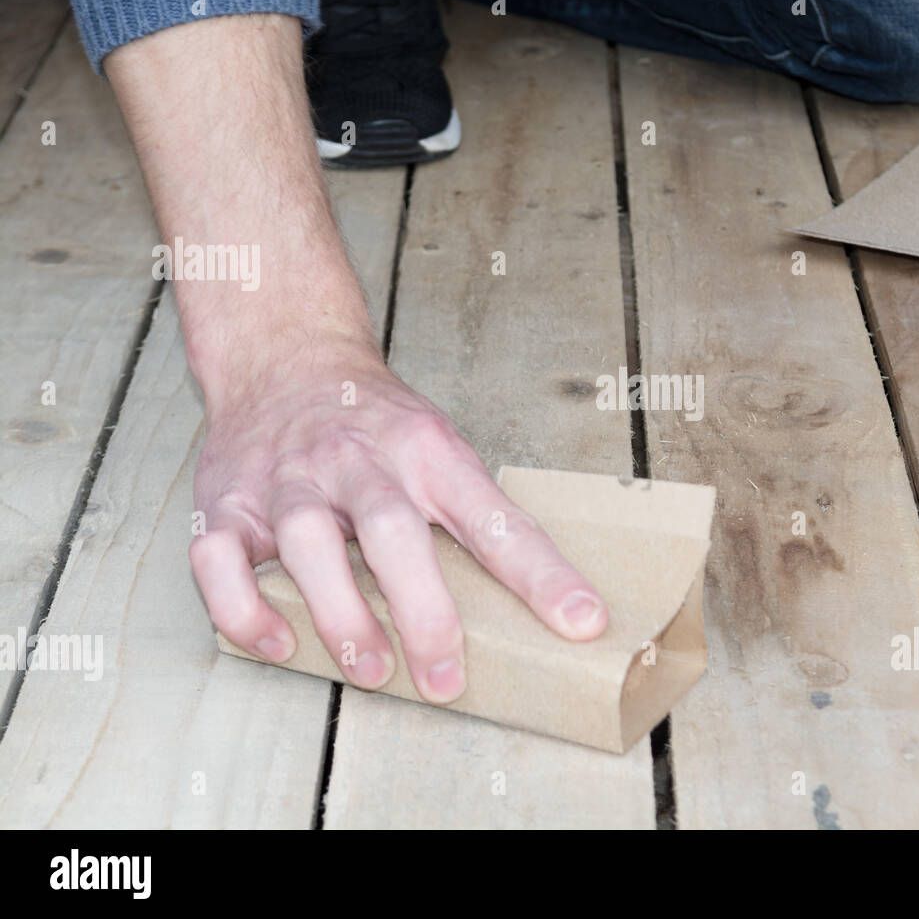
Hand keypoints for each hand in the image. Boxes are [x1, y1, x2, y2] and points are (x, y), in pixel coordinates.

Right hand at [189, 342, 608, 702]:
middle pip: (392, 529)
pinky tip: (280, 643)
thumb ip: (479, 515)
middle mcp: (358, 460)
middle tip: (446, 678)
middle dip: (422, 610)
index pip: (493, 516)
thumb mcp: (442, 448)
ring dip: (340, 613)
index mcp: (427, 450)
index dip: (542, 574)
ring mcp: (289, 480)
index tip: (582, 622)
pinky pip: (219, 559)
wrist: (286, 357)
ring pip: (307, 542)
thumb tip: (546, 599)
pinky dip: (244, 608)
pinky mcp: (227, 502)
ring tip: (372, 671)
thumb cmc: (376, 423)